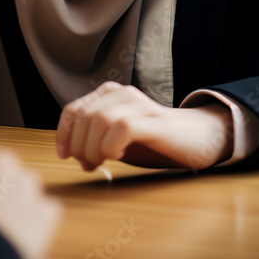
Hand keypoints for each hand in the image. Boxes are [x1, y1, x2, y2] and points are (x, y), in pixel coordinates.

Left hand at [55, 81, 233, 170]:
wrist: (195, 138)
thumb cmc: (152, 140)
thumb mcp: (116, 137)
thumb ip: (94, 138)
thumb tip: (71, 152)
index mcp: (110, 94)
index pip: (74, 110)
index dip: (64, 134)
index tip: (64, 156)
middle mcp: (122, 93)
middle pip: (84, 117)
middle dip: (79, 146)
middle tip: (88, 165)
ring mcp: (140, 105)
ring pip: (100, 120)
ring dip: (93, 148)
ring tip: (101, 163)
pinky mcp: (155, 122)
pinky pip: (123, 127)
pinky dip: (112, 145)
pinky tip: (118, 155)